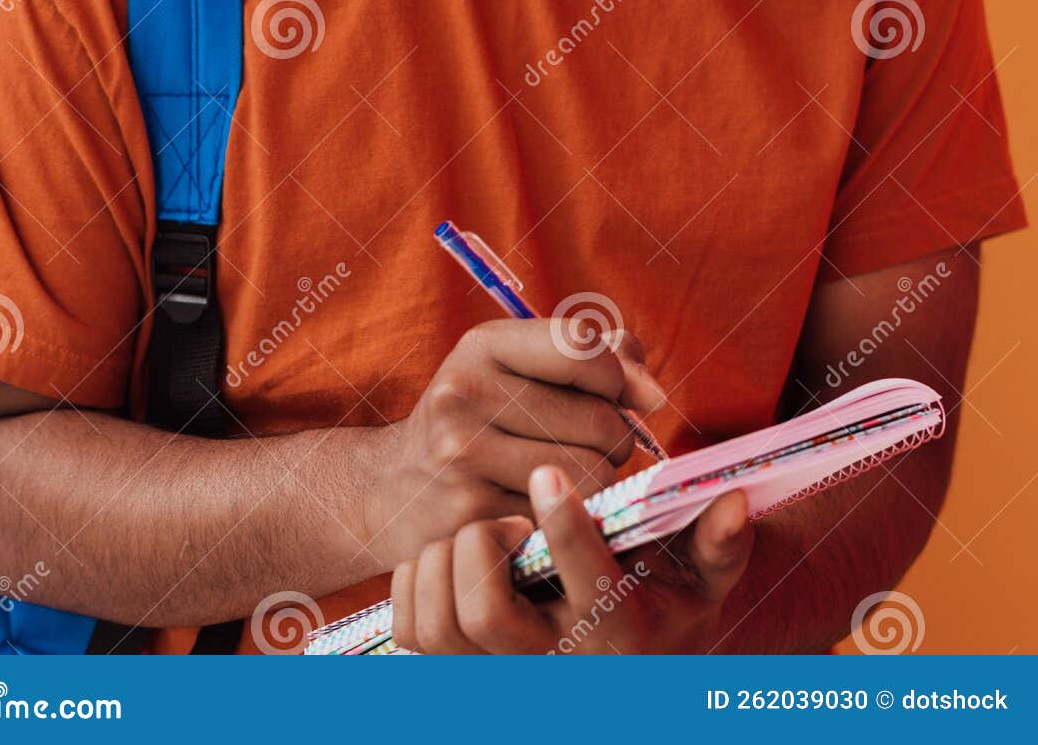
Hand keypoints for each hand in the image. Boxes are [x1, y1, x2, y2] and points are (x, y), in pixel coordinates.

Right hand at [359, 320, 664, 570]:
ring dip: (598, 484)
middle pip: (599, 421)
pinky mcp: (471, 517)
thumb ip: (597, 359)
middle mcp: (465, 394)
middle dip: (612, 440)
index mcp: (482, 346)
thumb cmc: (480, 419)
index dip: (619, 376)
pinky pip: (564, 521)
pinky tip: (541, 511)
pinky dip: (567, 520)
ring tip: (566, 478)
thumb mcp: (519, 368)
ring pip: (592, 476)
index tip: (622, 396)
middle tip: (582, 446)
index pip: (581, 346)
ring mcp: (463, 458)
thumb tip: (651, 394)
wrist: (393, 487)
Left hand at [390, 464, 751, 653]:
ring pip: (442, 628)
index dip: (564, 528)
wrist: (636, 663)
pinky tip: (446, 554)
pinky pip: (414, 635)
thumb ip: (720, 543)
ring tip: (477, 533)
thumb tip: (733, 501)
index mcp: (619, 632)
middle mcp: (556, 663)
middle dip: (483, 548)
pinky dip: (417, 584)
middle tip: (505, 518)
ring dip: (446, 562)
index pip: (588, 587)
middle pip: (487, 615)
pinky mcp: (463, 671)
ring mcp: (504, 673)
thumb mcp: (705, 578)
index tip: (548, 474)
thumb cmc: (669, 602)